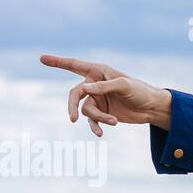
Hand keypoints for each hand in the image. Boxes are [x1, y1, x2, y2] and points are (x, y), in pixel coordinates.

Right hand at [39, 54, 172, 134]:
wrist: (151, 108)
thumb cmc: (140, 91)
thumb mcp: (124, 85)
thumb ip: (104, 86)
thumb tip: (85, 89)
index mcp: (98, 71)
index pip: (74, 65)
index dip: (58, 62)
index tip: (42, 58)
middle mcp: (94, 84)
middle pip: (75, 95)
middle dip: (72, 106)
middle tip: (72, 118)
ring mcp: (97, 99)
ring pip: (86, 110)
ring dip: (98, 118)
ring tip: (113, 121)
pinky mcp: (102, 112)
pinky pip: (92, 121)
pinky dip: (96, 127)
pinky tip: (101, 134)